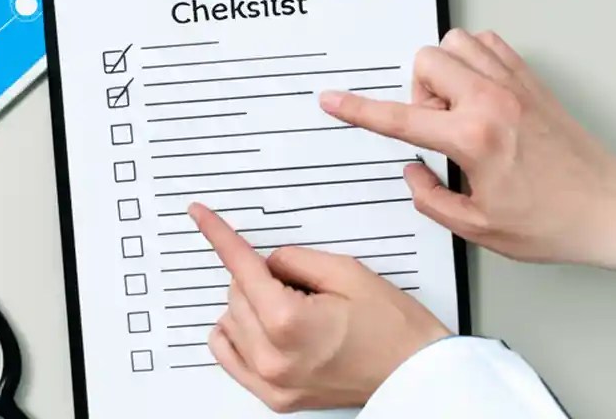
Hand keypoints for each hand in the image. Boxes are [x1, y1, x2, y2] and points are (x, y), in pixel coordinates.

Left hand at [188, 203, 450, 411]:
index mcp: (288, 324)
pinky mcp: (275, 398)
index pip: (242, 267)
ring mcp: (272, 383)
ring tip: (295, 308)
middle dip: (260, 276)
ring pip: (231, 322)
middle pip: (236, 294)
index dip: (219, 235)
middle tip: (299, 280)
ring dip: (251, 305)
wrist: (414, 372)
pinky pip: (231, 358)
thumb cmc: (393, 328)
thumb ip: (295, 259)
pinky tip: (261, 326)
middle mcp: (273, 359)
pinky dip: (238, 334)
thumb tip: (267, 261)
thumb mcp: (346, 272)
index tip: (201, 217)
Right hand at [319, 29, 615, 273]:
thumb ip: (432, 199)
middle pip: (426, 61)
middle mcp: (493, 102)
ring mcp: (515, 85)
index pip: (400, 118)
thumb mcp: (479, 228)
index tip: (334, 100)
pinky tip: (478, 93)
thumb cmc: (556, 221)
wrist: (610, 209)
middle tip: (433, 126)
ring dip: (444, 71)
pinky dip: (474, 59)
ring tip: (456, 109)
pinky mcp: (533, 82)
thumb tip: (415, 175)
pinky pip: (489, 44)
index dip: (359, 109)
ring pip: (456, 42)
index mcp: (474, 140)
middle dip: (417, 91)